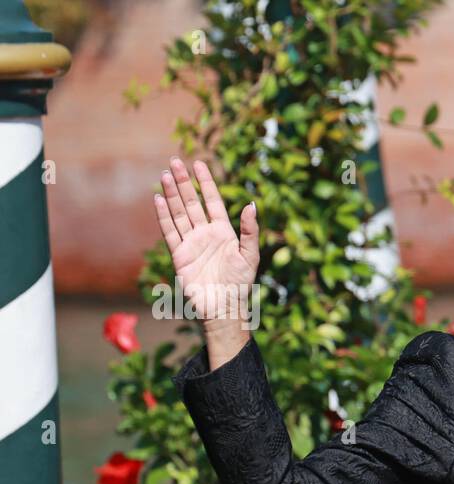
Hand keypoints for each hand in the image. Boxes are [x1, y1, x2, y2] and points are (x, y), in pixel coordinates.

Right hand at [154, 157, 259, 326]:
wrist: (222, 308)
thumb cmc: (240, 284)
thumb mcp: (250, 255)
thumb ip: (250, 231)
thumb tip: (251, 204)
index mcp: (224, 232)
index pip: (212, 201)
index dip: (206, 182)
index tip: (199, 163)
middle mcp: (206, 234)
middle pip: (192, 202)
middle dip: (184, 182)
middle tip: (175, 161)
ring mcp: (191, 243)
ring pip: (179, 213)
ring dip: (172, 194)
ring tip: (165, 175)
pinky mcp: (179, 255)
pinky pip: (169, 231)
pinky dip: (163, 215)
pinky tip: (158, 199)